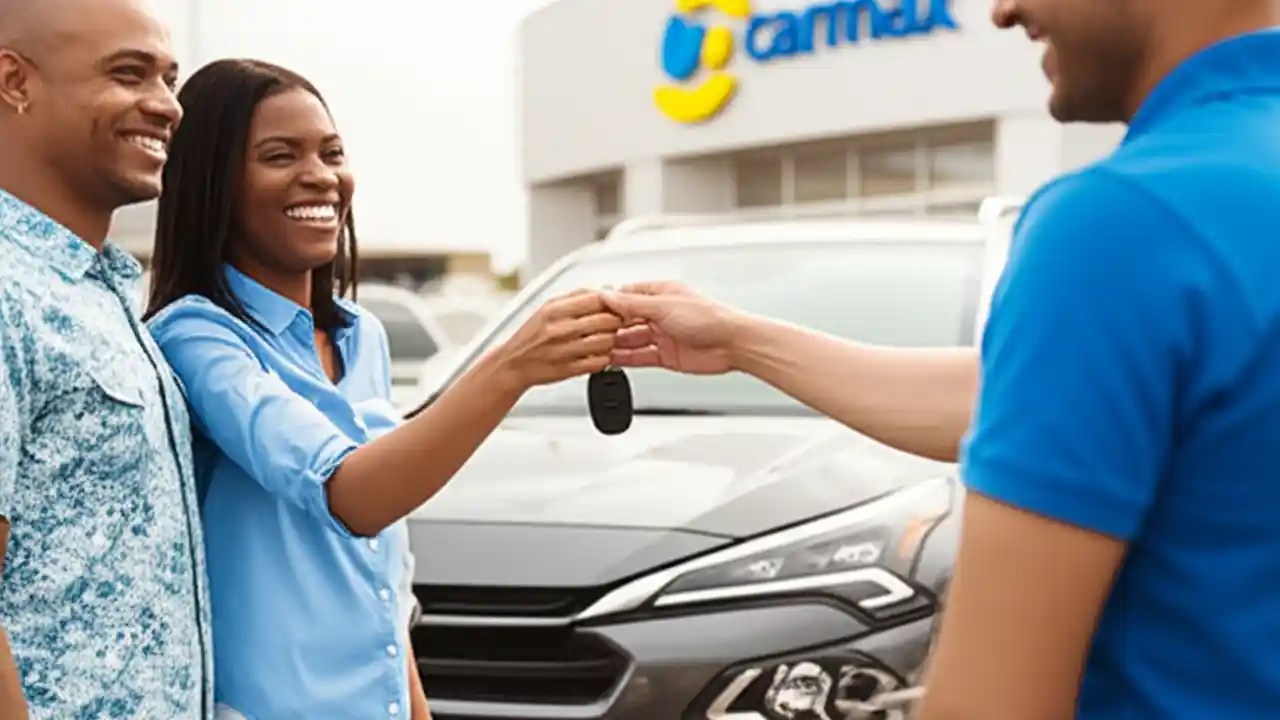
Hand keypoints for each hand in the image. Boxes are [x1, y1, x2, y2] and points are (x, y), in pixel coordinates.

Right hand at [495, 289, 621, 388]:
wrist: (513, 364)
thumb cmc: (531, 335)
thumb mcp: (548, 307)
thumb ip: (577, 297)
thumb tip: (605, 290)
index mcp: (554, 309)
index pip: (597, 299)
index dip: (612, 302)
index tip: (615, 306)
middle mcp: (559, 329)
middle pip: (606, 320)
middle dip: (616, 322)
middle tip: (614, 324)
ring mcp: (564, 350)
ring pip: (607, 342)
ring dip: (611, 341)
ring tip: (604, 339)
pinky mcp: (569, 370)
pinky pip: (599, 362)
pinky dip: (603, 358)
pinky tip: (596, 354)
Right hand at [601, 282, 743, 374]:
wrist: (733, 345)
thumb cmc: (710, 318)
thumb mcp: (664, 306)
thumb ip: (633, 304)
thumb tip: (608, 295)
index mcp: (661, 293)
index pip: (626, 295)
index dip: (608, 303)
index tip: (590, 310)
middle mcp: (661, 313)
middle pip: (626, 319)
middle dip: (609, 326)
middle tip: (589, 332)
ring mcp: (663, 335)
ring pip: (631, 339)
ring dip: (615, 344)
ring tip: (595, 348)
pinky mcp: (666, 355)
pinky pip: (640, 356)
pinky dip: (625, 359)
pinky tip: (611, 361)